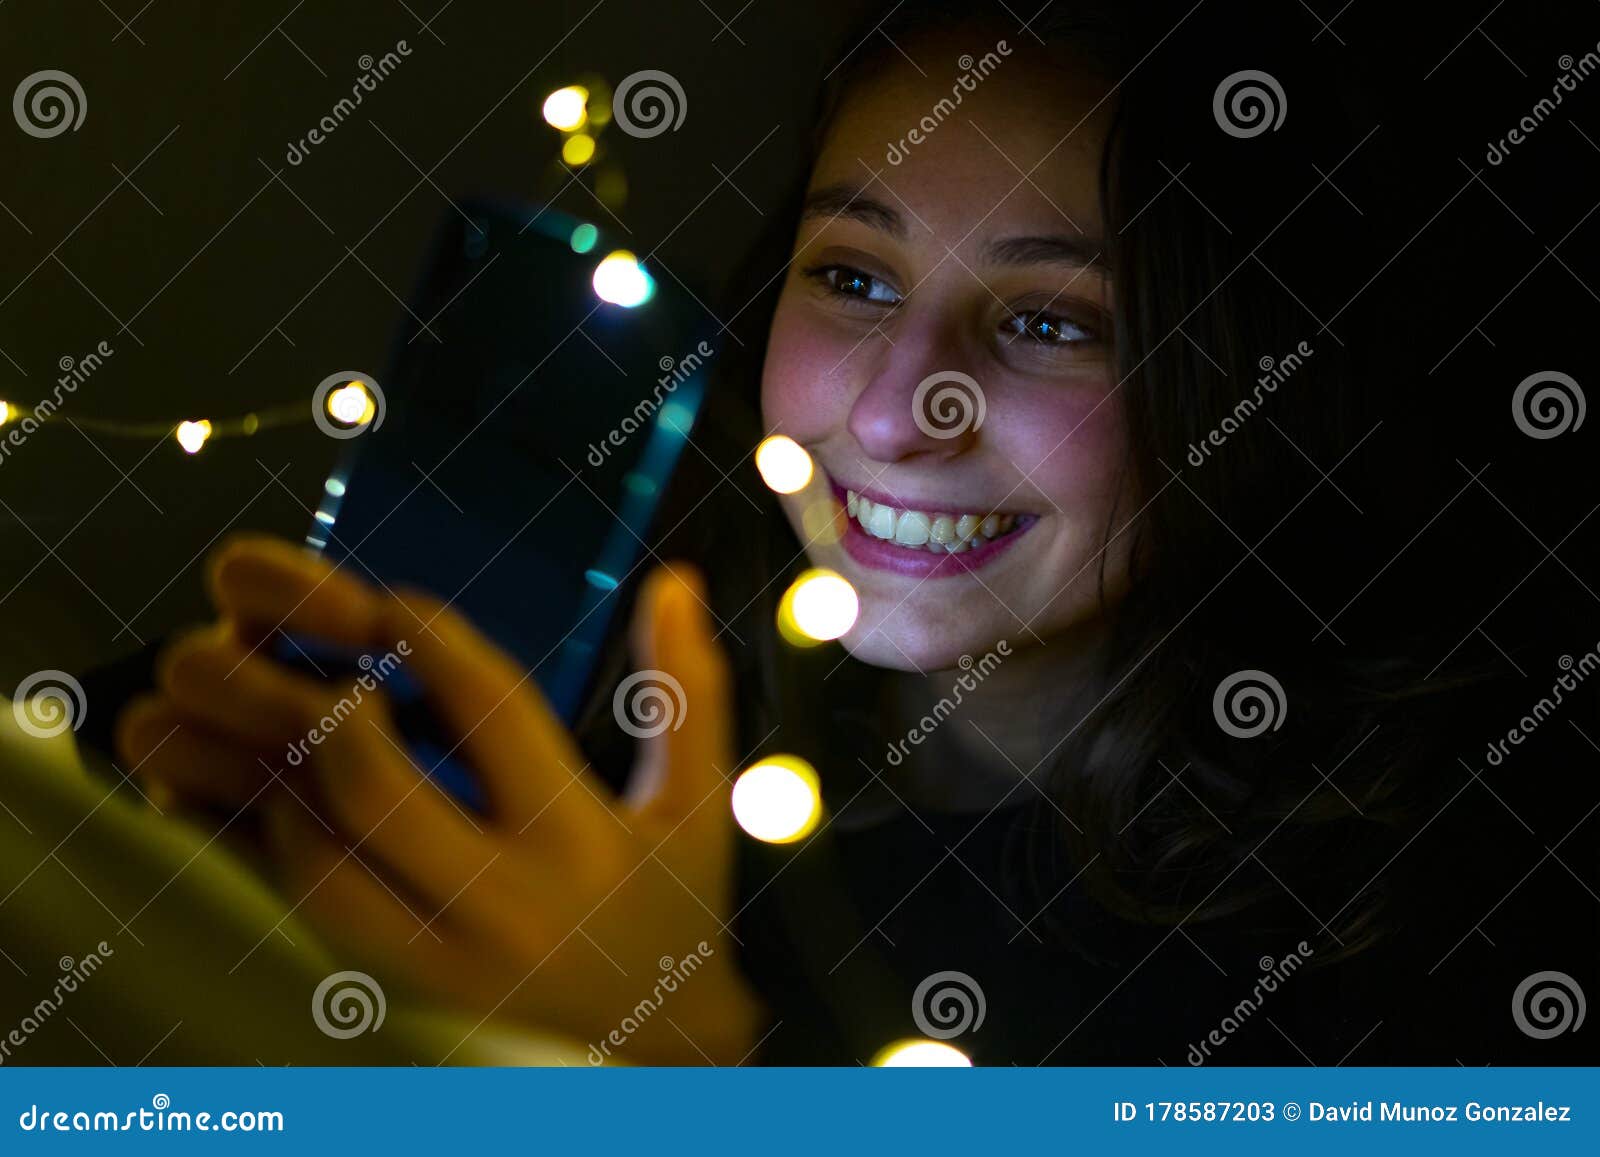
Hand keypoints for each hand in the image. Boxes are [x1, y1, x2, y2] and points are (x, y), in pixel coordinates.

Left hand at [116, 535, 764, 1063]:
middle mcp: (502, 906)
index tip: (397, 603)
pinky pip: (302, 924)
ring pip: (318, 872)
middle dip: (340, 721)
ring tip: (308, 749)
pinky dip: (276, 859)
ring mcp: (437, 964)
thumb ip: (689, 690)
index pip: (494, 713)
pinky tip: (287, 813)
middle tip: (339, 681)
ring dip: (292, 794)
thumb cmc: (677, 907)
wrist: (660, 1048)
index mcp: (577, 839)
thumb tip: (678, 579)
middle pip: (380, 797)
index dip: (434, 640)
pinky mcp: (394, 998)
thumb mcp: (697, 802)